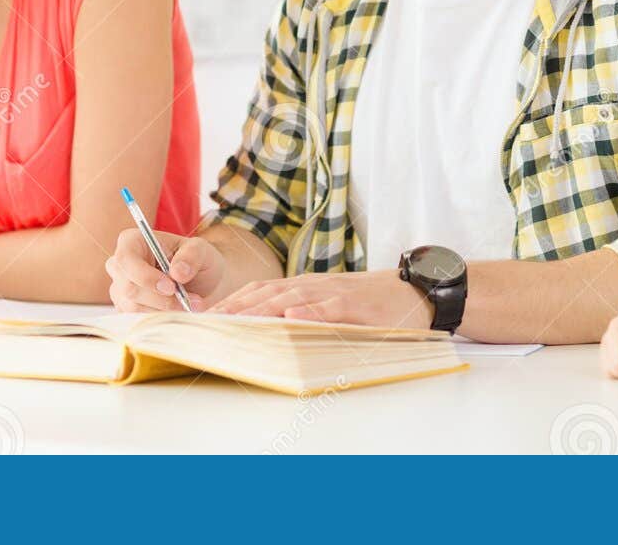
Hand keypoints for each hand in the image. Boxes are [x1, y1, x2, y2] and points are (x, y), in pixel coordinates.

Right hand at [105, 227, 226, 312]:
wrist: (203, 283)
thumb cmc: (197, 261)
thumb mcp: (201, 250)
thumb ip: (191, 256)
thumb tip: (177, 272)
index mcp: (132, 241)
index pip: (125, 259)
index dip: (145, 276)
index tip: (171, 287)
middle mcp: (120, 264)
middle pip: (129, 287)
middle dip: (160, 298)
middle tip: (187, 299)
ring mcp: (119, 288)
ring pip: (133, 306)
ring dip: (164, 309)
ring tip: (189, 304)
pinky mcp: (125, 308)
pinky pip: (136, 318)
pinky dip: (160, 317)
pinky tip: (176, 310)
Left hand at [210, 270, 433, 328]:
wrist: (414, 292)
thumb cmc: (370, 305)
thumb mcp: (331, 306)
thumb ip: (302, 313)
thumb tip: (269, 329)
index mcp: (304, 288)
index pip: (259, 291)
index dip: (231, 302)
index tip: (203, 317)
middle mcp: (313, 287)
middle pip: (266, 294)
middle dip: (234, 308)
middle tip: (206, 323)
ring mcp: (334, 294)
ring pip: (290, 300)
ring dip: (259, 310)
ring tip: (233, 320)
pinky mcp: (355, 306)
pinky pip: (329, 308)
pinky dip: (309, 312)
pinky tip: (290, 318)